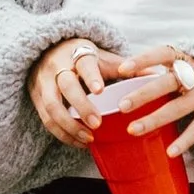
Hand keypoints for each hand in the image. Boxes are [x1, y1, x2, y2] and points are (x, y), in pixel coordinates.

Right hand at [28, 36, 124, 150]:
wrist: (47, 51)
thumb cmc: (83, 58)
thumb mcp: (102, 57)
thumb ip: (126, 67)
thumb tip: (157, 76)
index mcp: (77, 53)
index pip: (84, 62)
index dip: (91, 76)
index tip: (100, 90)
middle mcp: (57, 67)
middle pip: (66, 85)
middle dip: (81, 106)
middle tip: (97, 124)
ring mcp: (44, 83)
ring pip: (52, 106)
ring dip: (69, 125)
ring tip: (88, 138)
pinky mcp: (36, 98)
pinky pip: (46, 119)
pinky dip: (62, 134)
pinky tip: (78, 142)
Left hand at [110, 45, 193, 160]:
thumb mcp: (190, 60)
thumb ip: (167, 65)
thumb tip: (128, 72)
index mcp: (186, 58)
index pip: (162, 54)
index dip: (142, 60)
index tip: (122, 70)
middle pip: (165, 84)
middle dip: (142, 95)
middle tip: (122, 106)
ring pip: (176, 109)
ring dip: (153, 120)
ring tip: (132, 130)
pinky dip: (183, 141)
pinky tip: (169, 152)